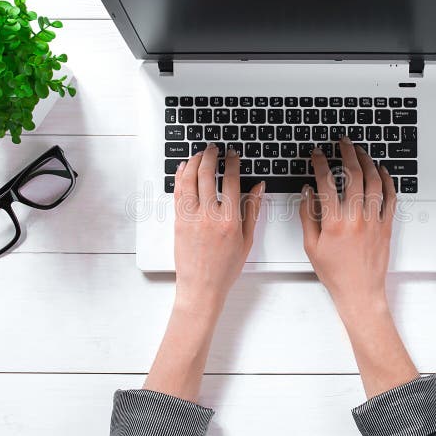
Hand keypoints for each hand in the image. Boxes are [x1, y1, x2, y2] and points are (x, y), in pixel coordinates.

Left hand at [173, 144, 264, 311]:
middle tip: (214, 148)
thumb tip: (258, 188)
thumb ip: (252, 211)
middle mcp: (209, 216)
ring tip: (200, 153)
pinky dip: (180, 176)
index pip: (231, 181)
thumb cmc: (225, 268)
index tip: (233, 154)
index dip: (232, 163)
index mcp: (229, 221)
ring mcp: (190, 218)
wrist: (201, 287)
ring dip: (194, 161)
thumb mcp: (247, 240)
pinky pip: (178, 192)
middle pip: (207, 174)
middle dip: (211, 156)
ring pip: (189, 179)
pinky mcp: (178, 221)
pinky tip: (184, 168)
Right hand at [299, 137, 395, 312]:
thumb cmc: (335, 273)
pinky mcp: (387, 225)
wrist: (360, 292)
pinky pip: (390, 197)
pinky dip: (387, 180)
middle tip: (342, 143)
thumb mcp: (311, 246)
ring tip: (360, 151)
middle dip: (347, 153)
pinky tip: (381, 171)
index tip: (317, 154)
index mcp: (334, 223)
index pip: (326, 182)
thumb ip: (307, 216)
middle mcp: (356, 218)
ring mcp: (374, 220)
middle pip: (354, 175)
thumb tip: (307, 192)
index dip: (320, 163)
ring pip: (374, 181)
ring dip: (367, 161)